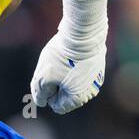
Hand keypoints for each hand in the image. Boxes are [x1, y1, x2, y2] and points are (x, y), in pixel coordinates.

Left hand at [30, 0, 107, 114]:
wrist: (83, 32)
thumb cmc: (62, 56)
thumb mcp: (43, 77)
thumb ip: (40, 94)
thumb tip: (42, 102)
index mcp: (78, 98)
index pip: (58, 107)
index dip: (49, 94)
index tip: (49, 79)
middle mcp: (91, 92)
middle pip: (66, 95)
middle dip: (57, 85)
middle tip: (54, 68)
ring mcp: (96, 79)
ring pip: (73, 83)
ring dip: (64, 75)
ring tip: (63, 60)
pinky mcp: (98, 66)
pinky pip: (80, 72)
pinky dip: (73, 66)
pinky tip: (70, 56)